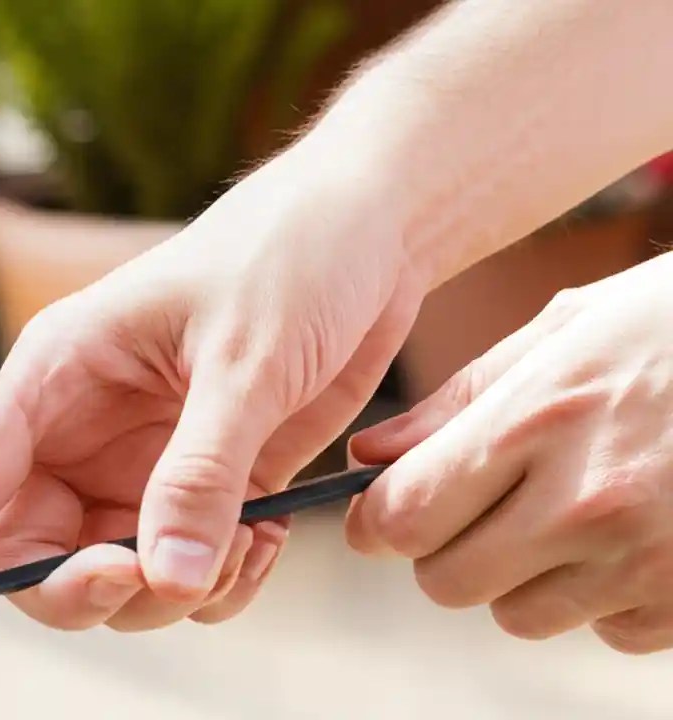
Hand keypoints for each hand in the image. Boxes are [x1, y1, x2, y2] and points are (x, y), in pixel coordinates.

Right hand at [0, 151, 426, 630]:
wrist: (368, 235)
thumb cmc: (287, 254)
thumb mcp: (242, 359)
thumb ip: (199, 472)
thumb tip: (164, 575)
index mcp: (58, 376)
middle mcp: (87, 432)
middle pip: (33, 552)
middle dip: (81, 587)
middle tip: (142, 578)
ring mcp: (143, 466)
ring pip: (113, 577)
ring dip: (170, 591)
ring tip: (238, 544)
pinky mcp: (205, 486)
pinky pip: (186, 572)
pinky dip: (220, 580)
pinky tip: (263, 539)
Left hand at [346, 251, 672, 653]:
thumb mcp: (569, 330)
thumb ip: (459, 402)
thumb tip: (369, 457)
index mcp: (541, 419)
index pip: (405, 515)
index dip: (378, 521)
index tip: (382, 511)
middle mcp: (588, 501)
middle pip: (447, 581)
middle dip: (445, 551)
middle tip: (479, 508)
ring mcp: (647, 561)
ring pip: (520, 616)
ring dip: (524, 577)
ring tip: (571, 509)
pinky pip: (606, 631)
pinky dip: (605, 597)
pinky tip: (635, 533)